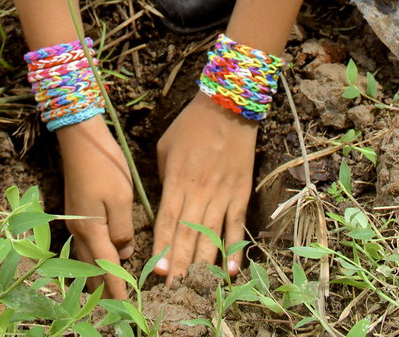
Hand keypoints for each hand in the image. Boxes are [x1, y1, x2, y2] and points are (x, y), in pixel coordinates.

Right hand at [56, 113, 133, 297]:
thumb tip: (125, 253)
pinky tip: (102, 260)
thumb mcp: (121, 198)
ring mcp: (75, 221)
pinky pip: (83, 246)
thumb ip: (123, 230)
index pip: (106, 269)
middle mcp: (78, 231)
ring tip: (108, 293)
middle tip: (117, 309)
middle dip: (103, 291)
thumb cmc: (104, 166)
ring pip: (85, 259)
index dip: (117, 290)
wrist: (80, 140)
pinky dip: (93, 259)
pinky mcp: (76, 212)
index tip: (126, 309)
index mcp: (91, 230)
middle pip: (90, 270)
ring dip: (96, 277)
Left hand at [152, 93, 257, 283]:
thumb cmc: (191, 125)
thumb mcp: (165, 147)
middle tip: (174, 293)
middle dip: (181, 266)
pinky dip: (234, 249)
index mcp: (178, 179)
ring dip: (204, 265)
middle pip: (189, 235)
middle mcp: (200, 190)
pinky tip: (229, 271)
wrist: (229, 105)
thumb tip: (166, 204)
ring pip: (212, 236)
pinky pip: (236, 225)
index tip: (158, 272)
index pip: (168, 221)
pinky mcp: (240, 192)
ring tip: (197, 289)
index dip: (163, 248)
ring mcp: (222, 193)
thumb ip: (163, 178)